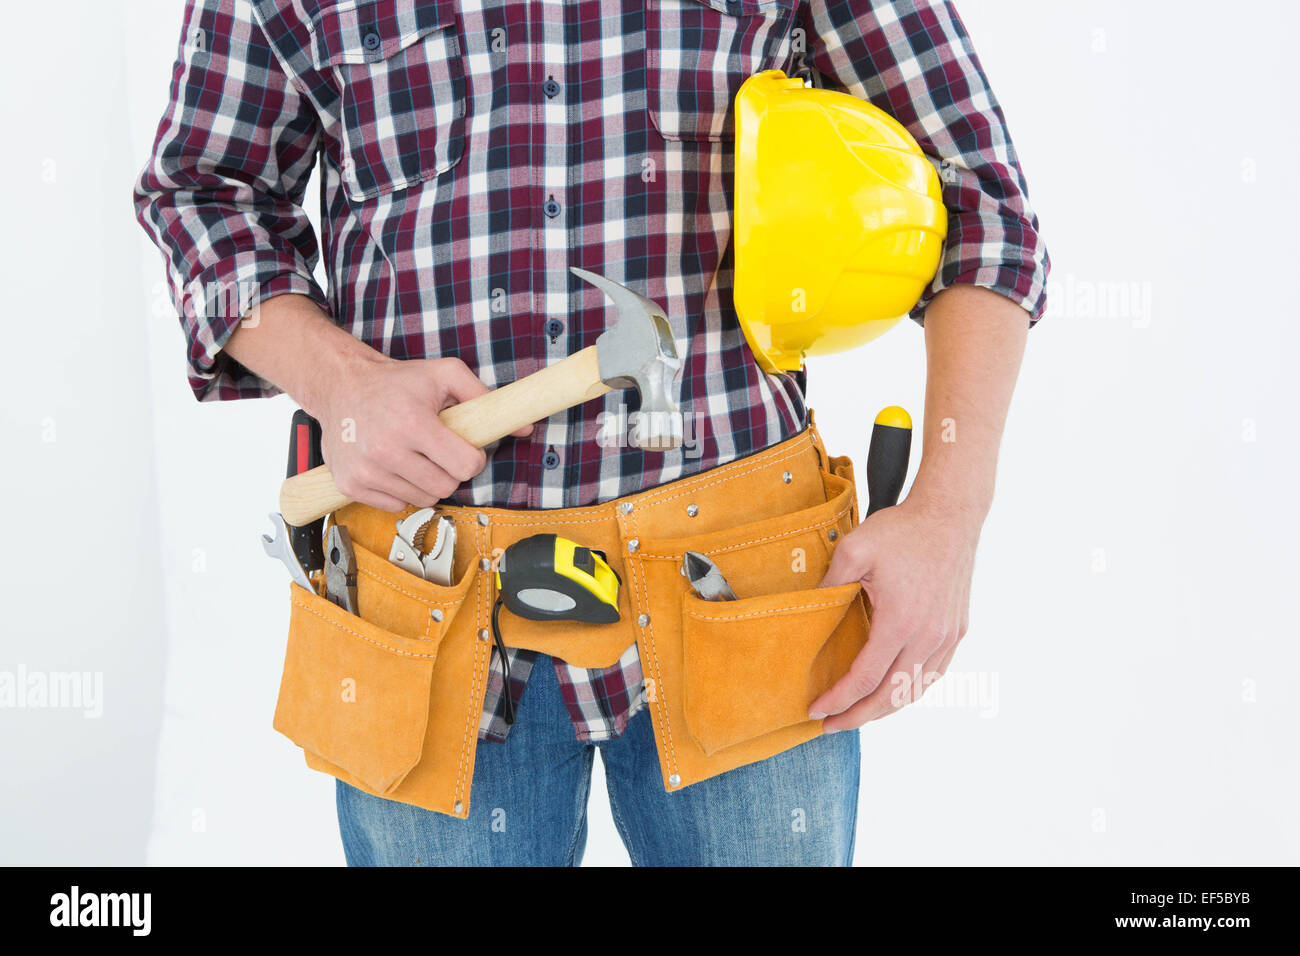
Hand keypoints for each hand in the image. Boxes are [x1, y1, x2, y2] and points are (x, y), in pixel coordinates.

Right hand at [318, 353, 531, 511]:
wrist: (341, 386)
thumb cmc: (397, 382)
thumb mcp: (444, 375)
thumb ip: (485, 397)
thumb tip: (525, 426)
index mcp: (412, 423)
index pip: (465, 467)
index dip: (472, 459)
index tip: (464, 448)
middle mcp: (386, 450)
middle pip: (446, 487)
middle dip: (450, 471)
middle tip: (439, 451)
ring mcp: (366, 471)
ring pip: (423, 500)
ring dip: (427, 482)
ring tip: (415, 456)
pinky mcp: (351, 485)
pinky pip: (396, 506)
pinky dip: (402, 491)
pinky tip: (394, 466)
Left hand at [809, 494, 980, 730]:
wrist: (950, 516)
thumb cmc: (902, 530)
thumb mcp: (854, 549)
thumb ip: (828, 585)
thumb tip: (805, 610)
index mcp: (901, 622)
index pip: (865, 677)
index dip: (839, 699)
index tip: (816, 710)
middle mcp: (928, 637)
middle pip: (891, 695)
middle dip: (858, 716)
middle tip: (830, 726)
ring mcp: (946, 637)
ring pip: (915, 690)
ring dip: (884, 709)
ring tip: (857, 715)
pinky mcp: (956, 631)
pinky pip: (932, 675)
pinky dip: (909, 691)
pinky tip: (891, 694)